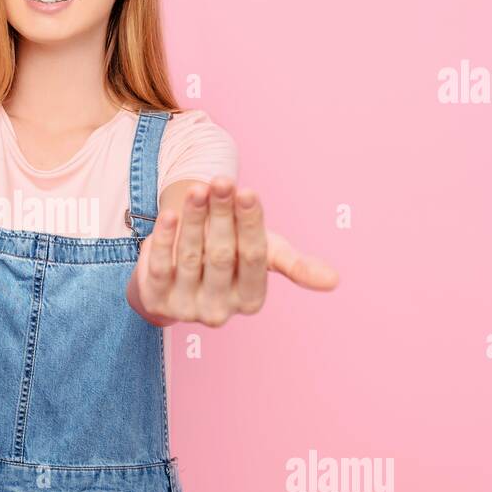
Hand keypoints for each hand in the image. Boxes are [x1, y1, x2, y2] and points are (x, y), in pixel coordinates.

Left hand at [129, 177, 338, 326]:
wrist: (176, 271)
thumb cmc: (229, 257)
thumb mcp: (262, 255)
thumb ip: (294, 264)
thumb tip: (335, 281)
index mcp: (251, 300)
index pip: (254, 257)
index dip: (251, 224)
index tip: (248, 191)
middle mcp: (220, 310)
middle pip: (222, 255)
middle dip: (222, 214)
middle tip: (221, 181)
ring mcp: (186, 309)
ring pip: (191, 256)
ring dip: (195, 218)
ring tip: (198, 188)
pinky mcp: (156, 300)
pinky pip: (160, 266)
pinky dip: (165, 238)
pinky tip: (170, 214)